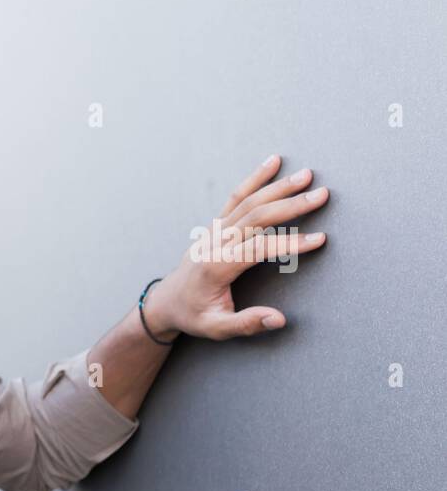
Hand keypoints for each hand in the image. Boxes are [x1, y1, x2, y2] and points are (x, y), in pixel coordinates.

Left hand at [142, 154, 328, 340]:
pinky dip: (255, 178)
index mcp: (216, 267)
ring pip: (247, 202)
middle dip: (291, 205)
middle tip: (322, 194)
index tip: (320, 238)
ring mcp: (214, 231)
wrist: (166, 302)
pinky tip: (274, 162)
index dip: (289, 244)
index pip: (257, 250)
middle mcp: (214, 243)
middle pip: (255, 217)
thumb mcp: (217, 328)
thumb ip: (247, 324)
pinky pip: (236, 197)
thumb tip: (280, 319)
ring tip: (307, 175)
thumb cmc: (194, 315)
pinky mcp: (216, 225)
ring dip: (278, 187)